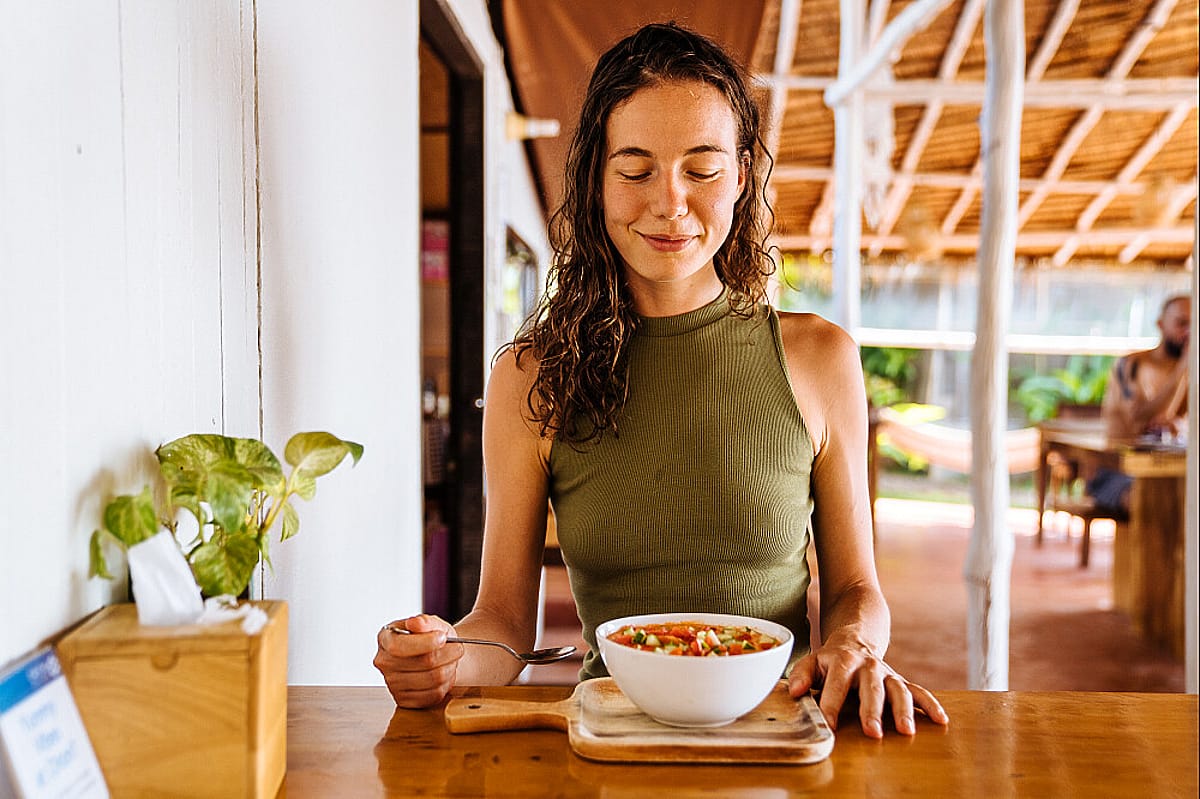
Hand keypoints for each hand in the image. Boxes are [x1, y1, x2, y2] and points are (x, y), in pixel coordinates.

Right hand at [373, 614, 464, 707]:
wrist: (436, 655)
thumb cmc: (431, 637)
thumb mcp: (431, 623)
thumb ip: (425, 622)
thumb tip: (416, 623)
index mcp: (386, 639)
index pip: (400, 646)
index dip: (425, 642)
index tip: (443, 637)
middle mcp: (384, 663)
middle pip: (423, 662)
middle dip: (447, 654)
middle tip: (457, 647)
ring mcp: (392, 684)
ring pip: (433, 679)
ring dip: (449, 668)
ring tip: (451, 660)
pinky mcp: (405, 700)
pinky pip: (434, 695)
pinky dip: (446, 684)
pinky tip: (445, 674)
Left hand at [786, 638, 947, 737]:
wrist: (857, 637)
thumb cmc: (831, 659)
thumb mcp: (812, 661)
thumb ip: (801, 675)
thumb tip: (794, 692)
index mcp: (843, 660)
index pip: (837, 684)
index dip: (832, 704)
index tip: (829, 724)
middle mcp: (868, 666)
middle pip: (871, 688)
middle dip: (872, 710)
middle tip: (872, 732)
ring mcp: (887, 673)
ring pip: (898, 690)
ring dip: (903, 710)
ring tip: (906, 730)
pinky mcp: (900, 680)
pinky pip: (918, 691)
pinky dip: (930, 704)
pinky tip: (940, 720)